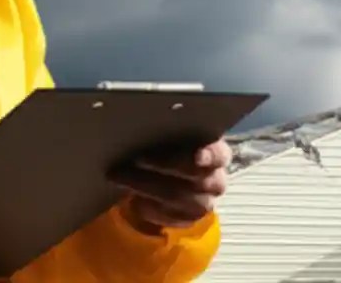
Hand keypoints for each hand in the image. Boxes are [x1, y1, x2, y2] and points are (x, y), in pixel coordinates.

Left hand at [109, 139, 231, 232]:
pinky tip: (134, 199)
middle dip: (163, 166)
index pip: (219, 155)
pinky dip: (150, 208)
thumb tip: (146, 121)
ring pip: (180, 198)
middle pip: (195, 176)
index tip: (197, 156)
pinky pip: (171, 218)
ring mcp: (205, 202)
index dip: (210, 156)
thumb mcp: (173, 136)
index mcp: (218, 153)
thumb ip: (169, 131)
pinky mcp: (189, 220)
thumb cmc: (170, 148)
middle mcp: (216, 180)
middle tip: (136, 159)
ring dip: (147, 187)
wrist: (167, 177)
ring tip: (121, 177)